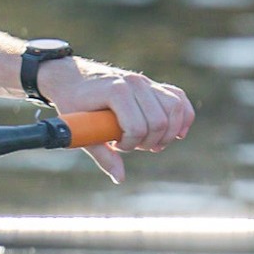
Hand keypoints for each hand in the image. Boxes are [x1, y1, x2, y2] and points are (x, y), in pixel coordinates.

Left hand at [37, 58, 193, 182]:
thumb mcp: (80, 128)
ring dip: (168, 133)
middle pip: (160, 121)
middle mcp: (134, 83)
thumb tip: (120, 178)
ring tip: (149, 142)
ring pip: (175, 108)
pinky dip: (183, 117)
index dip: (129, 144)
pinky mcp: (151, 84)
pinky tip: (176, 133)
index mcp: (115, 91)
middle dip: (149, 141)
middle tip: (131, 144)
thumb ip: (102, 154)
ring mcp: (144, 82)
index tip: (115, 145)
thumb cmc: (72, 102)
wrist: (69, 76)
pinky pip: (179, 98)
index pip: (137, 127)